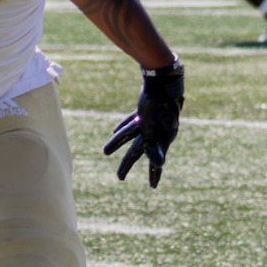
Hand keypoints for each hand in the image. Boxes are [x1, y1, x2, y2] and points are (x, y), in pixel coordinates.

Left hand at [103, 56, 183, 186]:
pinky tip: (114, 130)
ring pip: (132, 136)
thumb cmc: (157, 103)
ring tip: (105, 152)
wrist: (161, 79)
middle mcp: (157, 131)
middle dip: (128, 163)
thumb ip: (153, 146)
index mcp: (162, 137)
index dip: (154, 174)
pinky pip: (133, 123)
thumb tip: (159, 165)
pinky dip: (124, 128)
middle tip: (120, 178)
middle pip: (138, 150)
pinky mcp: (146, 111)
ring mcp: (151, 121)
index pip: (156, 160)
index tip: (153, 187)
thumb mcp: (153, 126)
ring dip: (117, 144)